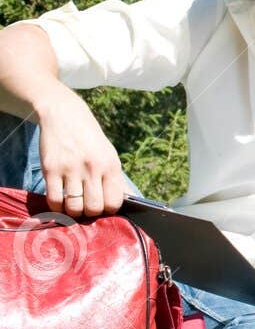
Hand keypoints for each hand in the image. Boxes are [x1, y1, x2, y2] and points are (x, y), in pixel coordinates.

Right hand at [35, 90, 124, 216]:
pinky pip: (54, 199)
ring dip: (73, 212)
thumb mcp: (110, 155)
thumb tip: (130, 200)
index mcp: (111, 165)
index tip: (103, 207)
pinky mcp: (50, 169)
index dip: (109, 210)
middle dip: (90, 213)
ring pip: (74, 207)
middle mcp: (93, 168)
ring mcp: (71, 169)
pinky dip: (56, 207)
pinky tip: (59, 202)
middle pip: (94, 207)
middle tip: (86, 208)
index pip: (114, 201)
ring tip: (72, 206)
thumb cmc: (90, 139)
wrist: (65, 115)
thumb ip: (117, 179)